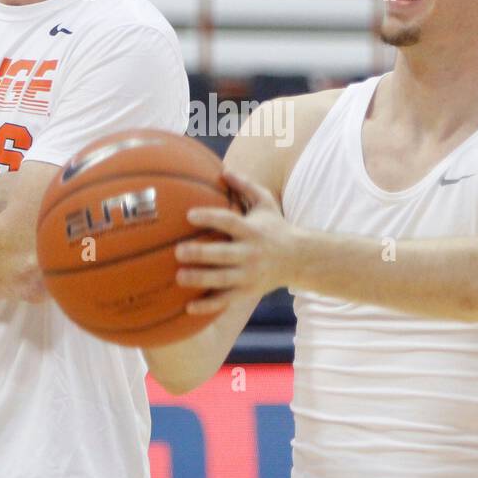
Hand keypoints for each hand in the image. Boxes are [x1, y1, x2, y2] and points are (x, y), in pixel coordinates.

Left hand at [174, 170, 300, 314]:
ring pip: (222, 280)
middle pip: (223, 254)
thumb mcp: (266, 203)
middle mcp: (250, 253)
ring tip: (179, 277)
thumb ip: (245, 185)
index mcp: (252, 230)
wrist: (298, 259)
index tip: (189, 215)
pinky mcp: (247, 292)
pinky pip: (225, 301)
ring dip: (200, 279)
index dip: (210, 218)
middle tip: (178, 251)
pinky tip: (189, 307)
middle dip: (201, 254)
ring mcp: (248, 275)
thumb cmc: (276, 227)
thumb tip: (223, 169)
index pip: (229, 222)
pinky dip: (208, 306)